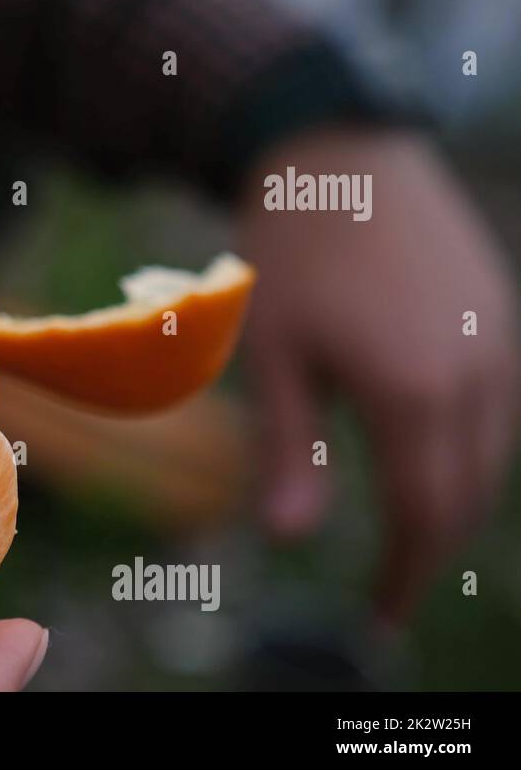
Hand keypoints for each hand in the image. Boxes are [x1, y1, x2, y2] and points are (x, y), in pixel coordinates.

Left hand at [236, 129, 519, 625]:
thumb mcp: (272, 356)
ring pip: (490, 458)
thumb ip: (286, 449)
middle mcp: (473, 372)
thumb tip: (288, 538)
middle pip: (466, 496)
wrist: (339, 150)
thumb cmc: (290, 254)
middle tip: (387, 592)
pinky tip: (430, 462)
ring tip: (405, 539)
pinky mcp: (497, 315)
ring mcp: (495, 341)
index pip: (426, 516)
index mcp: (412, 390)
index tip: (379, 619)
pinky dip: (468, 455)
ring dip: (451, 507)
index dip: (405, 577)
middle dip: (429, 552)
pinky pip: (497, 412)